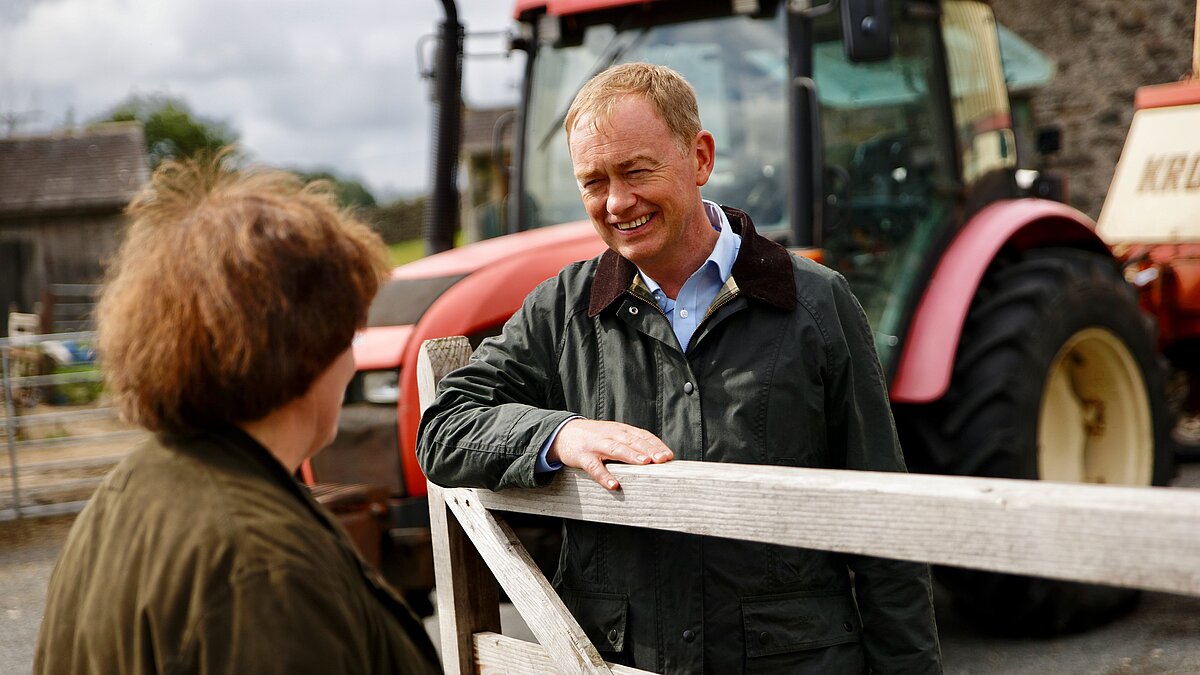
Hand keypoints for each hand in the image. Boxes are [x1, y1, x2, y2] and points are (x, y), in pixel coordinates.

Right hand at [547, 419, 673, 490]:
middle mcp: (610, 435)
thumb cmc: (595, 438)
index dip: (655, 445)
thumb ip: (631, 444)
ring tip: (644, 463)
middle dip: (648, 449)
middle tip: (662, 459)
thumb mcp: (613, 436)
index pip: (642, 435)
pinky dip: (604, 476)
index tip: (669, 456)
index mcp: (620, 430)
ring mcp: (596, 445)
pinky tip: (614, 485)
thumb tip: (656, 459)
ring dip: (630, 455)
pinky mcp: (582, 456)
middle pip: (632, 441)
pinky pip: (594, 467)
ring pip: (615, 449)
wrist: (563, 433)